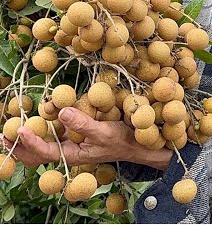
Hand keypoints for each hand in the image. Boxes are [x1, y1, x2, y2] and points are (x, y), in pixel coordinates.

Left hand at [2, 107, 173, 170]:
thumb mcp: (104, 131)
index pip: (46, 152)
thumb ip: (82, 123)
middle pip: (36, 156)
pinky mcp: (75, 137)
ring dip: (23, 142)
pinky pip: (51, 139)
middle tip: (1, 137)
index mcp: (74, 155)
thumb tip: (60, 113)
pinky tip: (32, 125)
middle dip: (17, 148)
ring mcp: (71, 146)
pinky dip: (38, 134)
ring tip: (8, 133)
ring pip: (40, 149)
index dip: (31, 142)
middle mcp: (69, 152)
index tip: (20, 129)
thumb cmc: (123, 140)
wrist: (139, 145)